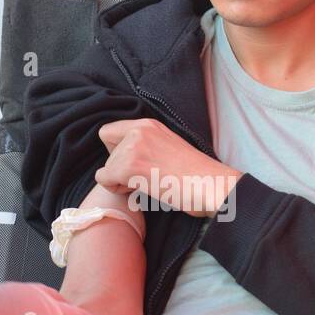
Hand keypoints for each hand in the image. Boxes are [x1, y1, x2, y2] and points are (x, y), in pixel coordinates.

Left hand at [95, 118, 241, 217]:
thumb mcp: (168, 146)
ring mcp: (132, 148)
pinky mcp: (129, 166)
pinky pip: (104, 179)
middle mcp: (138, 131)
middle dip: (119, 167)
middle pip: (107, 152)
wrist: (209, 185)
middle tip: (143, 176)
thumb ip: (146, 145)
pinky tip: (139, 189)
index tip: (132, 162)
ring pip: (106, 168)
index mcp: (148, 124)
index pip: (108, 132)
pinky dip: (116, 189)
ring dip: (121, 180)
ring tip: (148, 183)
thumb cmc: (195, 174)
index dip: (114, 150)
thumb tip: (123, 158)